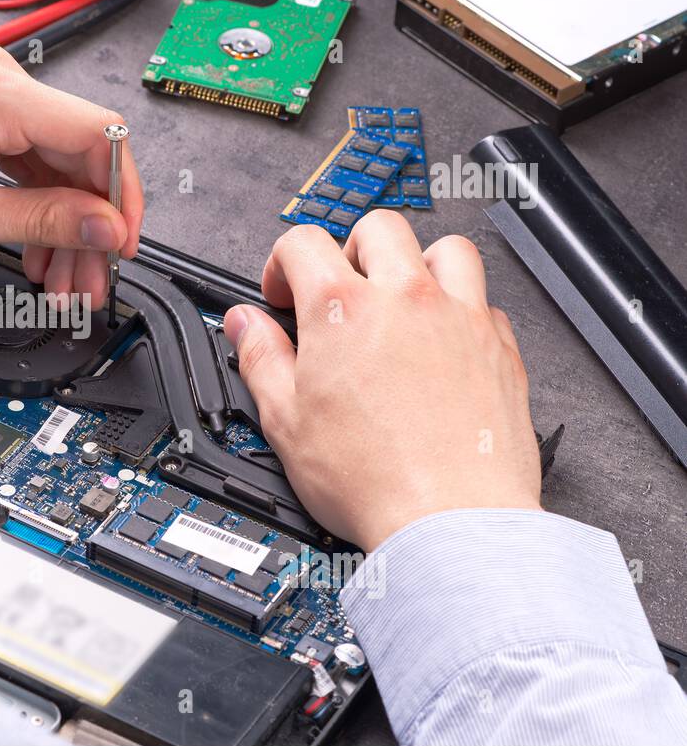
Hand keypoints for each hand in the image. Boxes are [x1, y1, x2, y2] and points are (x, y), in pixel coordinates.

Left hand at [0, 45, 142, 307]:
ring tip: (61, 278)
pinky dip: (34, 205)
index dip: (122, 197)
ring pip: (53, 163)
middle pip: (79, 154)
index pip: (101, 136)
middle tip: (91, 278)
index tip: (122, 242)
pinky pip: (23, 158)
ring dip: (63, 222)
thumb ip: (46, 219)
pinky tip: (36, 250)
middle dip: (89, 223)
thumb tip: (103, 225)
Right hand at [223, 212, 540, 551]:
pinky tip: (442, 342)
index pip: (302, 242)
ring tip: (399, 299)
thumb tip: (245, 326)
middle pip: (378, 228)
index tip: (282, 294)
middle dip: (349, 250)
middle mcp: (405, 299)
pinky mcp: (500, 346)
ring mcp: (460, 317)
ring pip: (445, 249)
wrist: (450, 518)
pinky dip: (460, 309)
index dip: (281, 263)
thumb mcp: (285, 421)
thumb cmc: (373, 479)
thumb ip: (261, 359)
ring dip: (416, 263)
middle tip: (339, 291)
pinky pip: (484, 300)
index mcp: (341, 309)